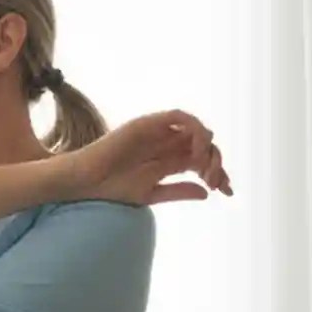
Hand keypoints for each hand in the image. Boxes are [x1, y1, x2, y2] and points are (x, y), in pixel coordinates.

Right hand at [65, 109, 233, 204]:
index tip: (226, 191)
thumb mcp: (151, 194)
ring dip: (207, 147)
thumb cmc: (110, 189)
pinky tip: (196, 152)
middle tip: (215, 182)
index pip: (202, 161)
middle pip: (204, 146)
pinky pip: (180, 117)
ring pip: (196, 130)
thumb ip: (178, 191)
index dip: (218, 173)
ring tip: (205, 169)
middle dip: (217, 163)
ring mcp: (158, 132)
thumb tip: (206, 193)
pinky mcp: (148, 124)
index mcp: (167, 161)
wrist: (85, 181)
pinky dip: (194, 129)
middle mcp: (166, 144)